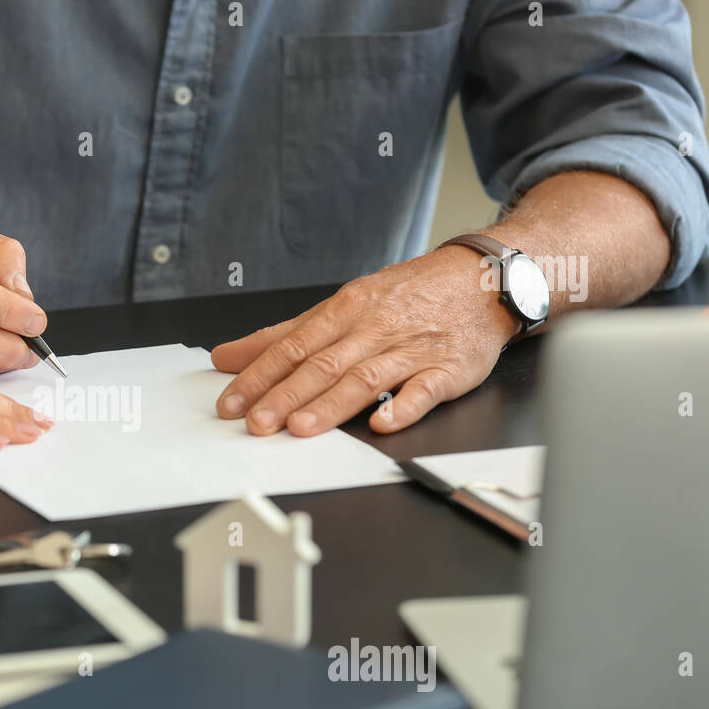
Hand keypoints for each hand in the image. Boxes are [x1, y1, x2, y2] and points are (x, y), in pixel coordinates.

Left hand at [211, 245, 520, 434]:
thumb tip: (228, 357)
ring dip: (332, 404)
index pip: (293, 345)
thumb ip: (283, 335)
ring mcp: (411, 348)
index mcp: (345, 310)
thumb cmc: (407, 296)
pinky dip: (403, 405)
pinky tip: (382, 423)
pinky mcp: (447, 369)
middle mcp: (374, 328)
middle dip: (285, 394)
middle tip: (256, 423)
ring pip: (365, 377)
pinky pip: (425, 389)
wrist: (481, 280)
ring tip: (300, 427)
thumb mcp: (340, 305)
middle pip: (323, 363)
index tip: (231, 402)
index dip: (259, 375)